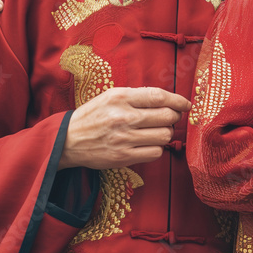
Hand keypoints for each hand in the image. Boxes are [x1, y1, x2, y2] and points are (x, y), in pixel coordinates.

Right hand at [60, 86, 190, 169]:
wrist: (67, 140)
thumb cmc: (93, 116)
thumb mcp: (111, 96)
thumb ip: (137, 96)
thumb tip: (168, 99)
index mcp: (121, 97)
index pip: (159, 96)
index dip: (178, 100)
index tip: (186, 104)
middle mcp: (123, 116)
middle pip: (167, 116)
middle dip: (174, 117)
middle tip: (169, 118)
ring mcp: (124, 138)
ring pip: (164, 135)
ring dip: (165, 133)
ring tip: (155, 131)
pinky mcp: (123, 157)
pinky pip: (155, 153)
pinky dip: (157, 148)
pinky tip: (148, 144)